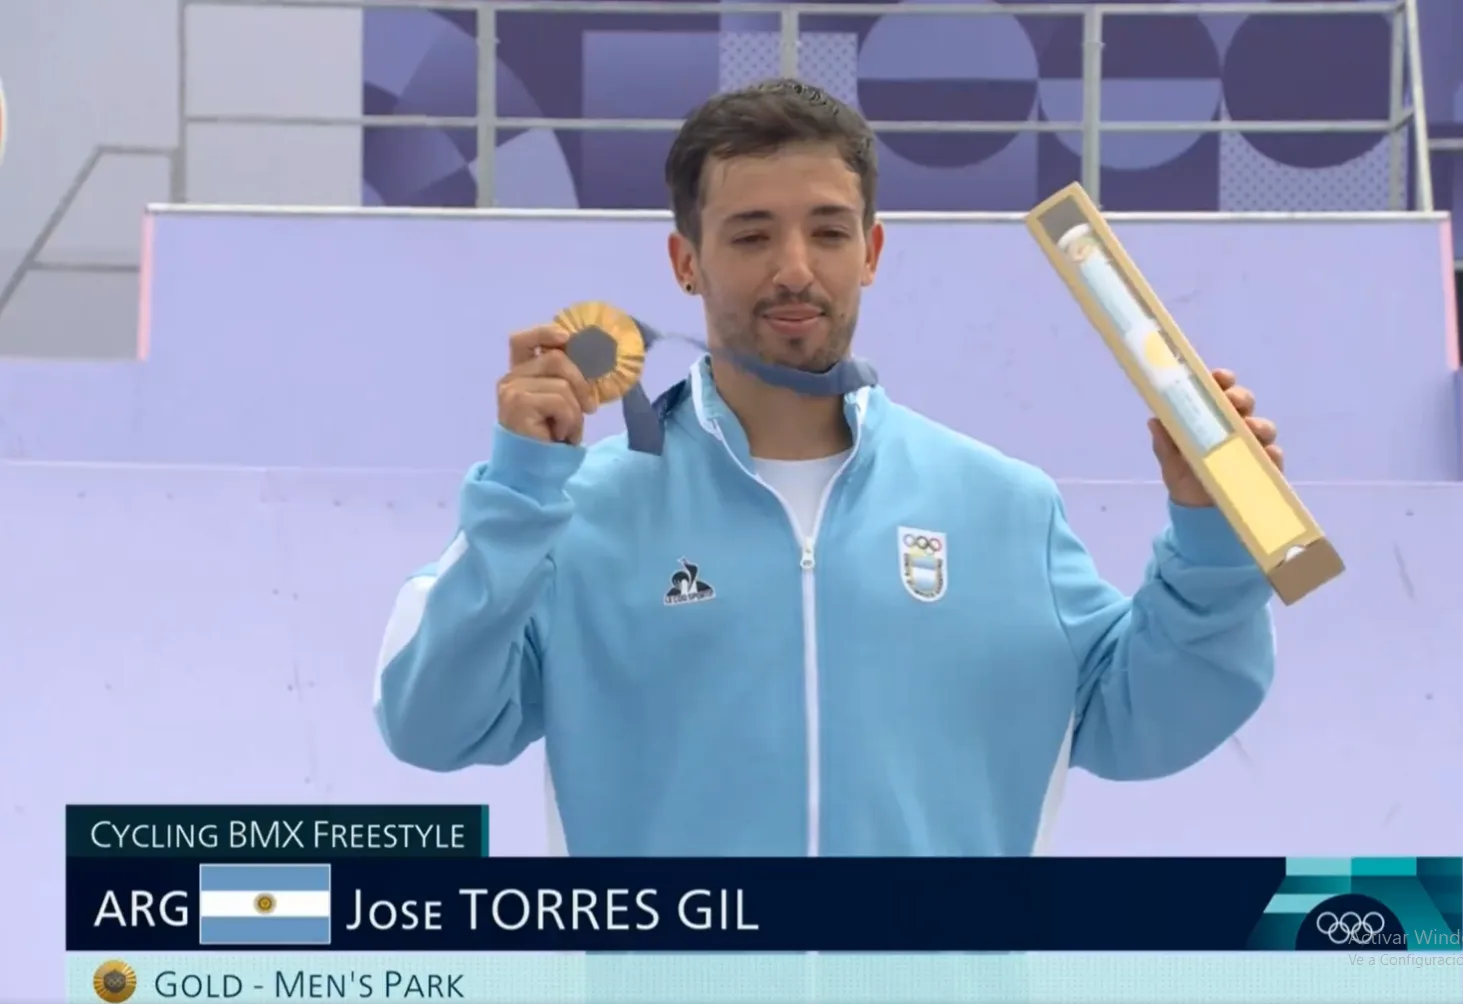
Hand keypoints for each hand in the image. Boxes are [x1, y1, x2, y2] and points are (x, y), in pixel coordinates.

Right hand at [497, 326, 598, 444]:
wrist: (534, 471)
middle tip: (590, 408)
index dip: (545, 332)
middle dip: (581, 383)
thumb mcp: (561, 402)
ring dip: (575, 412)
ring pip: (562, 384)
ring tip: (567, 431)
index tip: (568, 337)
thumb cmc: (549, 438)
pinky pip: (560, 401)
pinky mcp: (518, 403)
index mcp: (519, 374)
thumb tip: (590, 354)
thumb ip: (565, 379)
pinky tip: (560, 436)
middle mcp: (511, 378)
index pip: (523, 340)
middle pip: (556, 358)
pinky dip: (570, 421)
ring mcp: (512, 390)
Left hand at [1152, 368, 1281, 507]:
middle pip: (1244, 403)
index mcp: (1211, 418)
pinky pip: (1274, 456)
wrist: (1198, 513)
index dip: (1221, 380)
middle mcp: (1234, 427)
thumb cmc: (1184, 479)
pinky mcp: (1265, 467)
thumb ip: (1164, 442)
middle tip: (1232, 401)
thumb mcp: (1170, 461)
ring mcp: (1252, 446)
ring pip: (1264, 426)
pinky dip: (1271, 452)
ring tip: (1248, 427)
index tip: (1218, 376)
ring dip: (1258, 422)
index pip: (1219, 391)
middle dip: (1241, 397)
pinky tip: (1266, 452)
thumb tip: (1154, 421)